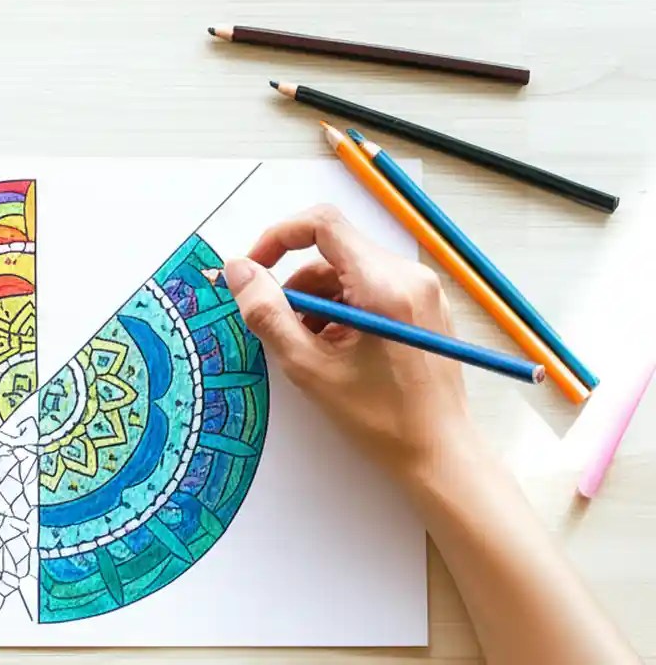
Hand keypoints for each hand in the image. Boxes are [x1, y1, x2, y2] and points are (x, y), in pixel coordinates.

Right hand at [222, 205, 476, 484]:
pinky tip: (335, 350)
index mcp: (385, 285)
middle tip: (278, 328)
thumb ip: (268, 314)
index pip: (322, 224)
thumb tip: (237, 271)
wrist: (440, 454)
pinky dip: (340, 311)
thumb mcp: (310, 368)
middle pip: (332, 252)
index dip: (277, 238)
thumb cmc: (381, 419)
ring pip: (347, 273)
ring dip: (316, 302)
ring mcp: (421, 290)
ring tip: (309, 349)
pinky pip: (369, 289)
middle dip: (295, 285)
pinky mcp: (423, 306)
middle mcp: (408, 276)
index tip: (253, 270)